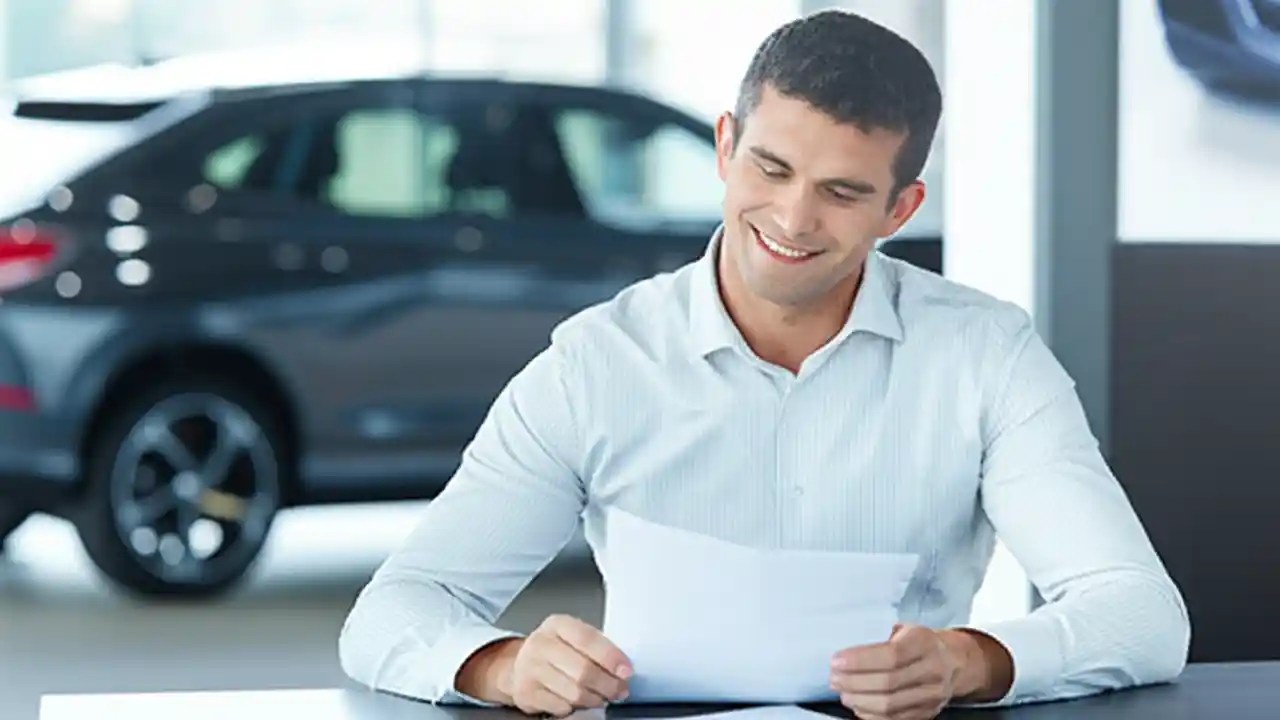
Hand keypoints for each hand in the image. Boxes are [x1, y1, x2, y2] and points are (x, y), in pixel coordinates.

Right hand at [466, 614, 632, 716]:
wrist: (520, 665)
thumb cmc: (555, 650)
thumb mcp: (572, 638)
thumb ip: (596, 648)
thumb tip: (621, 669)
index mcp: (557, 625)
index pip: (587, 638)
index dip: (610, 656)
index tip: (626, 670)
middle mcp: (541, 644)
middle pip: (582, 670)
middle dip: (608, 685)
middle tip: (620, 690)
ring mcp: (530, 669)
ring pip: (574, 693)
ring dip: (595, 699)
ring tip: (603, 697)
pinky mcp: (526, 693)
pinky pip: (561, 707)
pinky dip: (576, 708)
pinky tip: (580, 701)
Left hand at [829, 624, 961, 719]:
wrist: (954, 661)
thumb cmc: (919, 643)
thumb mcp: (905, 630)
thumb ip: (880, 639)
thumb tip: (845, 655)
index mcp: (924, 642)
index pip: (891, 655)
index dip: (859, 661)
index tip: (836, 661)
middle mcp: (932, 670)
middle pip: (888, 683)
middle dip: (854, 682)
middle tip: (834, 678)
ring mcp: (932, 695)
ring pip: (890, 705)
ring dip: (859, 700)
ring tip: (842, 692)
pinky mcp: (927, 713)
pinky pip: (895, 719)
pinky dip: (871, 715)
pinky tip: (858, 705)